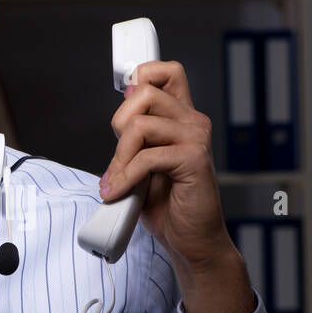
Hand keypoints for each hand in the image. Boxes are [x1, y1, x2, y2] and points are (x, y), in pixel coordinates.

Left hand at [98, 60, 237, 273]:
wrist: (190, 240)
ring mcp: (196, 138)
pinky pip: (147, 157)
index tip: (123, 111)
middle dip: (119, 123)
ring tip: (115, 181)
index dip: (140, 78)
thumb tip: (120, 115)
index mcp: (181, 117)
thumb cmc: (167, 205)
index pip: (165, 72)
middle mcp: (192, 122)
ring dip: (119, 157)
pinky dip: (126, 177)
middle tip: (118, 158)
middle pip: (145, 92)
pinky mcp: (195, 159)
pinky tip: (119, 192)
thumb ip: (135, 137)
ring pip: (140, 125)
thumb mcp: (141, 163)